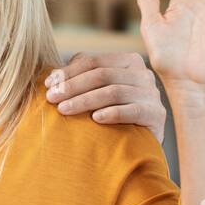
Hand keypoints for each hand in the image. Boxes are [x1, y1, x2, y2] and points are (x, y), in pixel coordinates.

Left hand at [44, 52, 168, 142]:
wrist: (140, 143)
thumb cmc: (111, 113)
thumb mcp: (97, 91)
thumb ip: (81, 77)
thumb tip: (55, 76)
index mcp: (128, 61)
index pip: (93, 61)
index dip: (68, 72)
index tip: (48, 85)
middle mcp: (143, 74)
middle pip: (101, 75)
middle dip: (72, 86)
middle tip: (51, 98)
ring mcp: (152, 93)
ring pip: (113, 91)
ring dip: (85, 100)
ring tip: (64, 110)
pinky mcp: (156, 114)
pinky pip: (133, 110)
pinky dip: (112, 113)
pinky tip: (95, 119)